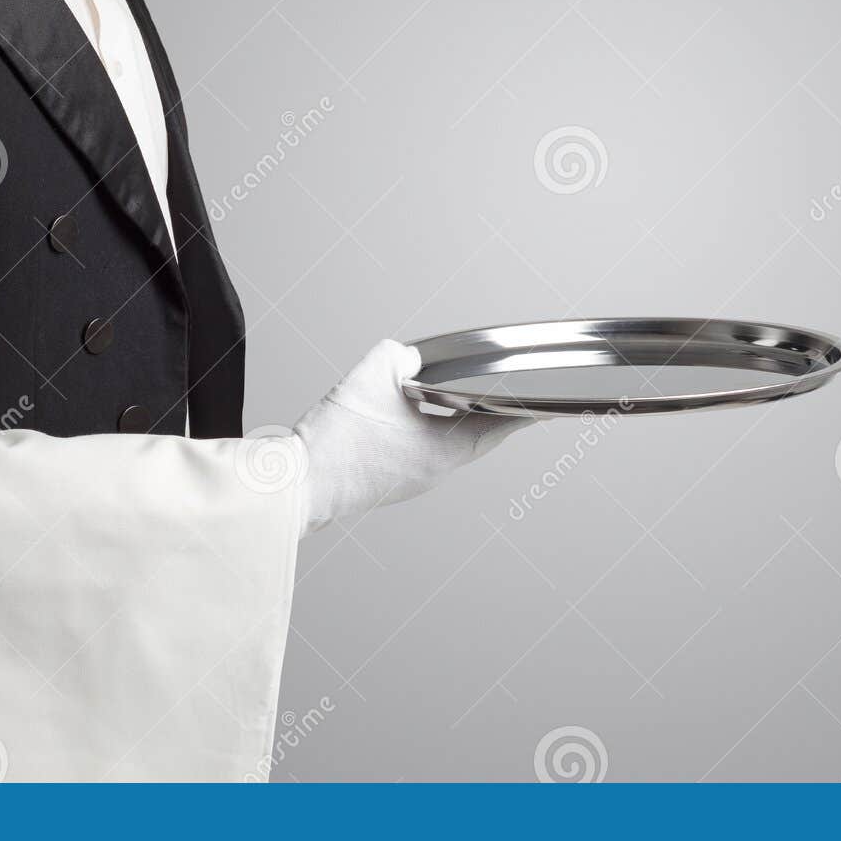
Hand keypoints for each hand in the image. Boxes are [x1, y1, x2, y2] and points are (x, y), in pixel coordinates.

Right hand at [292, 339, 530, 533]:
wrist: (298, 484)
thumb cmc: (339, 440)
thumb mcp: (374, 373)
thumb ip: (401, 355)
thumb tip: (408, 359)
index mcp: (445, 451)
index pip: (498, 427)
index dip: (520, 410)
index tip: (542, 404)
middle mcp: (434, 472)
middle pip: (471, 436)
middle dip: (479, 408)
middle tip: (490, 387)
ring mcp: (410, 482)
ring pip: (440, 444)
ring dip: (443, 418)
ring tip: (441, 393)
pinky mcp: (386, 484)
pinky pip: (413, 451)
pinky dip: (415, 430)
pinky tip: (398, 413)